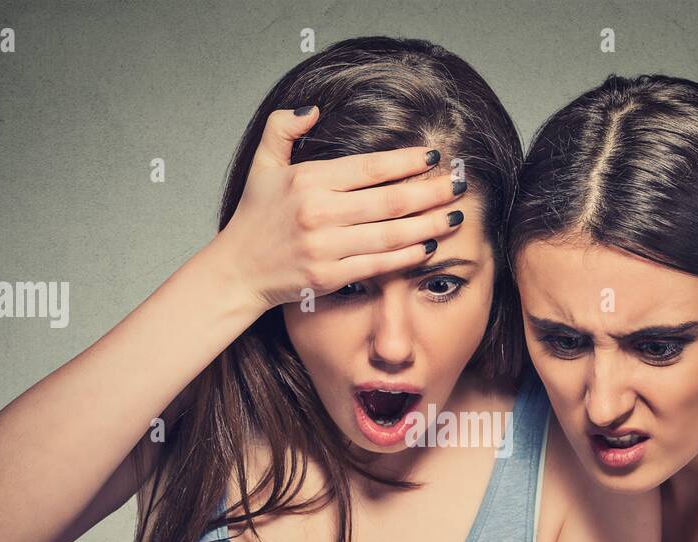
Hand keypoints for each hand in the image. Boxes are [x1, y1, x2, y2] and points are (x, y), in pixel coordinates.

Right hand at [209, 106, 465, 312]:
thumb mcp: (262, 164)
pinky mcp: (328, 277)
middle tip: (459, 185)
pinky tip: (429, 246)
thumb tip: (313, 108)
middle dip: (431, 193)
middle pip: (390, 201)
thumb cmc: (255, 217)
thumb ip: (282, 128)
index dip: (406, 162)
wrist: (237, 271)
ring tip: (455, 216)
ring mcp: (325, 247)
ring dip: (429, 224)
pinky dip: (407, 256)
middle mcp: (318, 213)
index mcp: (307, 181)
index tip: (434, 158)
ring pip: (391, 235)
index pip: (370, 167)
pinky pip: (378, 266)